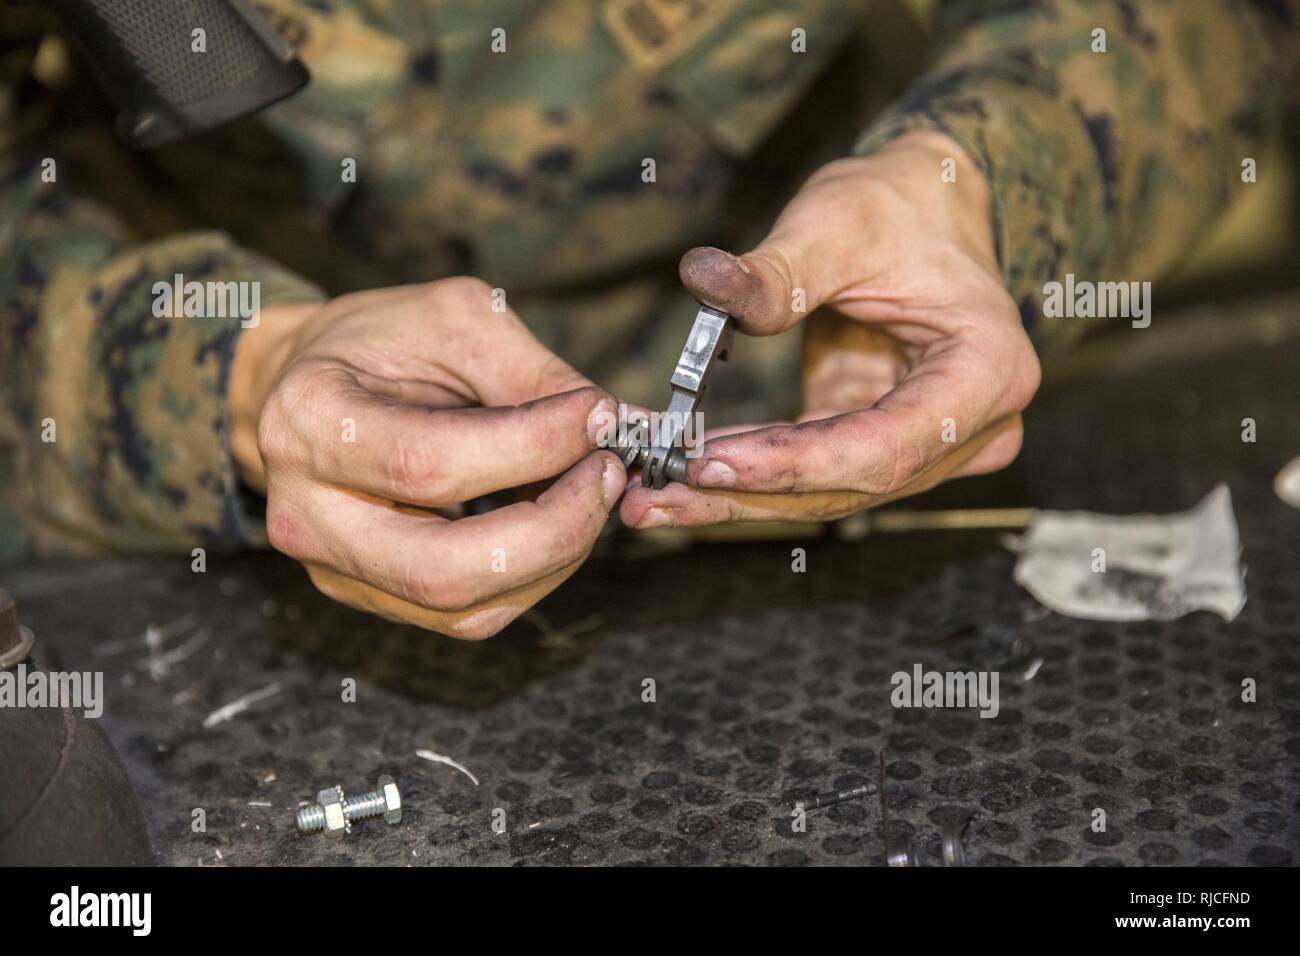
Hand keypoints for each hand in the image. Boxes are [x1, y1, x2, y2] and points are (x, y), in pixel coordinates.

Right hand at [229, 279, 623, 637]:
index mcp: (310, 424)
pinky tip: (557, 522)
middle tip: (607, 473)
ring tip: (589, 492)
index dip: (534, 447)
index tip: (599, 415)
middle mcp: (307, 515)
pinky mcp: (372, 597)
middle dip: (555, 527)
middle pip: (447, 568)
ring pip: (467, 607)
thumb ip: (533, 375)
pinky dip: (533, 573)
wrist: (307, 382)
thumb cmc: (379, 341)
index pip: (433, 463)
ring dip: (554, 556)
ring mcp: (335, 569)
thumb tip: (618, 427)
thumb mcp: (454, 320)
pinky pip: (469, 615)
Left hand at [621, 131, 1040, 528]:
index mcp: (988, 372)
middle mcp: (972, 427)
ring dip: (737, 498)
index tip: (708, 462)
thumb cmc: (897, 206)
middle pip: (851, 484)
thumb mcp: (836, 223)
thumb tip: (706, 282)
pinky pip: (811, 473)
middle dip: (748, 495)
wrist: (923, 207)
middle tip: (654, 497)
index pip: (886, 446)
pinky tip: (679, 479)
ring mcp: (930, 444)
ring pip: (826, 492)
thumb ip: (776, 272)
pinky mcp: (882, 444)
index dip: (795, 465)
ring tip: (650, 498)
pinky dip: (746, 476)